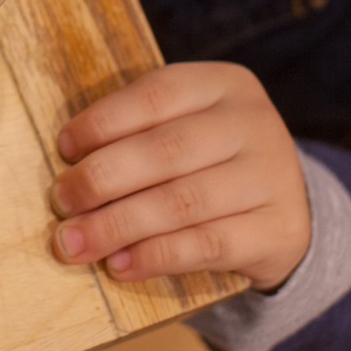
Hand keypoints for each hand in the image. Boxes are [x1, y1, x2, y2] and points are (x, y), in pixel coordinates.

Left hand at [48, 62, 310, 291]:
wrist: (287, 209)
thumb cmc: (211, 161)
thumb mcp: (187, 127)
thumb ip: (137, 134)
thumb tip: (67, 164)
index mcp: (224, 85)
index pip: (156, 94)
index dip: (103, 121)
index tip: (63, 148)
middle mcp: (252, 124)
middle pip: (165, 151)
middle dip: (102, 178)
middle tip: (62, 201)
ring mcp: (271, 177)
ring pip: (181, 202)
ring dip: (117, 225)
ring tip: (75, 242)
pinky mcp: (278, 230)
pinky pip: (206, 245)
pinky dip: (155, 256)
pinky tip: (119, 265)